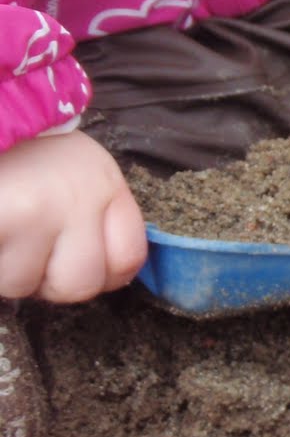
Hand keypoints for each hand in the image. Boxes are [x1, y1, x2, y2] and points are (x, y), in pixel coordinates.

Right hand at [0, 131, 146, 302]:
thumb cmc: (16, 151)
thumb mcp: (69, 171)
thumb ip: (90, 218)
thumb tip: (97, 274)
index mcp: (104, 184)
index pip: (128, 258)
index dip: (100, 275)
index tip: (70, 266)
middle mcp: (83, 197)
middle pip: (79, 285)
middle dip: (45, 281)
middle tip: (20, 251)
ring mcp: (43, 209)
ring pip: (22, 284)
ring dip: (4, 268)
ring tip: (1, 227)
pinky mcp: (8, 217)